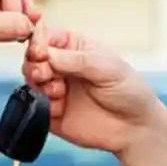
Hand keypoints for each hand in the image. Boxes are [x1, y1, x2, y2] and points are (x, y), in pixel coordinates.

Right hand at [22, 25, 166, 155]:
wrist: (135, 128)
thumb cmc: (128, 91)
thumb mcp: (107, 68)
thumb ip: (76, 60)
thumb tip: (46, 54)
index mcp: (74, 48)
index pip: (45, 37)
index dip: (38, 43)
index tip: (40, 52)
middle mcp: (61, 67)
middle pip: (33, 58)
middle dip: (34, 64)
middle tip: (45, 73)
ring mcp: (55, 90)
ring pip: (31, 80)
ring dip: (39, 84)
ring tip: (57, 90)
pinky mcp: (51, 113)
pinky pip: (34, 106)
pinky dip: (41, 105)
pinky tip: (59, 107)